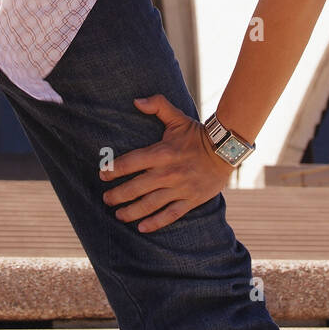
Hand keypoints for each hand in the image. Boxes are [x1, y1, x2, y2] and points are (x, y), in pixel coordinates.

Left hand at [100, 94, 232, 232]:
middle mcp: (169, 173)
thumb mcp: (177, 117)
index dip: (114, 169)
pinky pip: (170, 214)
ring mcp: (180, 188)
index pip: (131, 162)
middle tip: (107, 199)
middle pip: (136, 187)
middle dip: (118, 195)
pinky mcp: (190, 200)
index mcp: (163, 153)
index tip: (103, 175)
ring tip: (119, 215)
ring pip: (150, 204)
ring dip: (132, 212)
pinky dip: (155, 223)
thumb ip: (157, 105)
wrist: (225, 150)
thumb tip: (136, 101)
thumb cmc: (197, 134)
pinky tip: (141, 228)